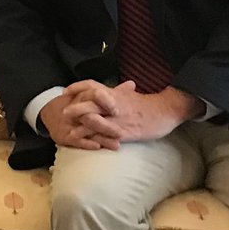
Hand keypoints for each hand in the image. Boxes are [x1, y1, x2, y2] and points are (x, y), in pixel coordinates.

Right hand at [39, 80, 123, 150]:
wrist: (51, 113)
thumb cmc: (77, 103)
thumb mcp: (91, 95)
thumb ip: (113, 92)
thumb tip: (132, 84)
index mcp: (83, 97)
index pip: (93, 96)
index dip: (105, 102)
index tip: (117, 110)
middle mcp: (75, 109)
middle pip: (91, 116)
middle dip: (106, 125)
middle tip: (121, 132)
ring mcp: (70, 123)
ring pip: (87, 131)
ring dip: (102, 138)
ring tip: (117, 145)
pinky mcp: (64, 135)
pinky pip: (77, 140)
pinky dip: (87, 144)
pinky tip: (98, 147)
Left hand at [77, 81, 198, 143]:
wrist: (165, 111)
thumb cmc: (147, 104)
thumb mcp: (130, 94)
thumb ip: (118, 92)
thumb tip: (108, 89)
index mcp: (114, 93)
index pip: (92, 85)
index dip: (77, 88)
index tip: (66, 91)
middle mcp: (114, 104)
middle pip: (90, 102)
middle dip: (75, 108)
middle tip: (64, 112)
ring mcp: (118, 119)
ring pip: (96, 120)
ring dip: (81, 125)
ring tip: (69, 131)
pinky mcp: (124, 132)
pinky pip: (106, 135)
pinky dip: (94, 139)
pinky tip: (86, 143)